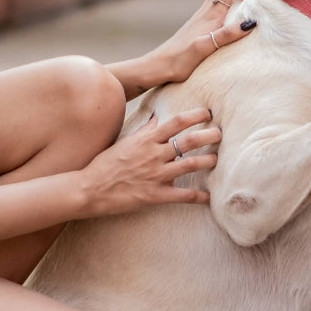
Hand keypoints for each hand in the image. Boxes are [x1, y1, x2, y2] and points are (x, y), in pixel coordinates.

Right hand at [78, 106, 219, 217]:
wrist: (90, 189)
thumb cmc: (105, 164)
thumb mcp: (124, 142)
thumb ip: (144, 131)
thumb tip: (155, 118)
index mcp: (147, 140)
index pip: (176, 122)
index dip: (195, 116)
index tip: (208, 113)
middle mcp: (154, 155)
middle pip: (188, 141)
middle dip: (208, 136)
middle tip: (221, 134)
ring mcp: (156, 175)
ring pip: (190, 165)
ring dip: (207, 161)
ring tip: (216, 159)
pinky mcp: (155, 195)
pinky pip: (183, 195)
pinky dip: (198, 197)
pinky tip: (208, 197)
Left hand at [123, 0, 255, 96]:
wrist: (159, 67)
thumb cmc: (180, 60)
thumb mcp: (204, 48)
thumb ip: (226, 35)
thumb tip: (250, 22)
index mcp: (210, 12)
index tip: (253, 7)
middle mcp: (207, 10)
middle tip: (254, 11)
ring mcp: (204, 18)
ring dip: (239, 3)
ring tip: (248, 21)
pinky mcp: (202, 27)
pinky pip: (221, 11)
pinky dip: (231, 14)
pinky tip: (233, 31)